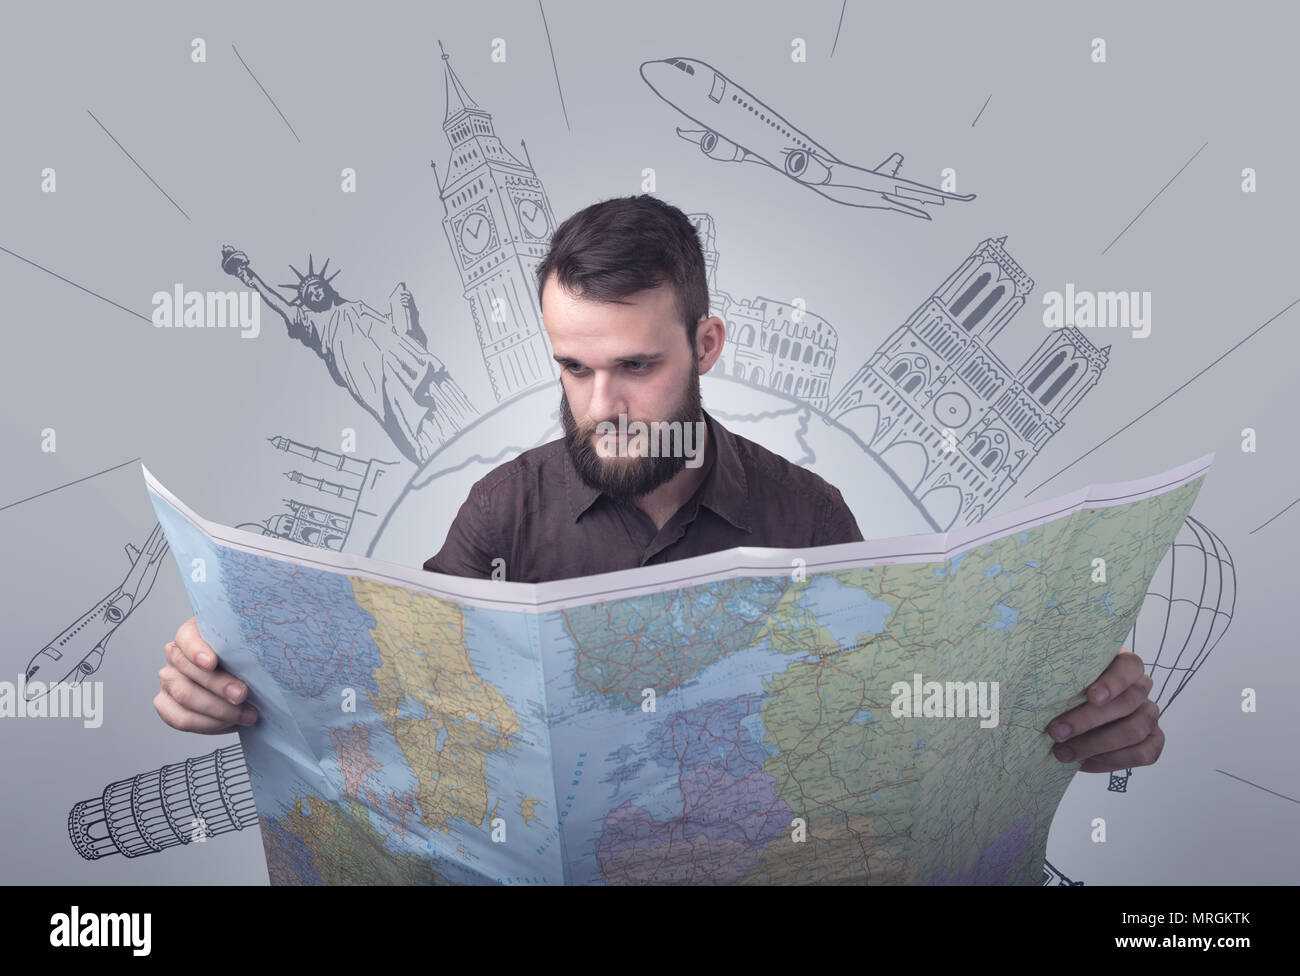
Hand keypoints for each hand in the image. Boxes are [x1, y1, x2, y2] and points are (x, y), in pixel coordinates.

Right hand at [154, 616, 257, 732]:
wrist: (242, 681)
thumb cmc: (244, 660)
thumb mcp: (247, 648)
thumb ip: (247, 648)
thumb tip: (264, 657)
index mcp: (192, 634)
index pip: (187, 637)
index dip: (197, 650)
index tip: (212, 662)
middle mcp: (175, 656)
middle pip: (188, 670)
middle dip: (218, 685)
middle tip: (242, 694)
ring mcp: (169, 680)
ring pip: (184, 696)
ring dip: (219, 709)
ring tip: (247, 714)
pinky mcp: (167, 705)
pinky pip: (181, 719)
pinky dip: (209, 724)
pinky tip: (231, 722)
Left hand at [1045, 648, 1162, 772]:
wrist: (1070, 718)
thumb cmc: (1063, 690)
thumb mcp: (1058, 675)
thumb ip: (1053, 673)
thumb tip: (1022, 676)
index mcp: (1123, 664)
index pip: (1130, 666)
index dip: (1113, 681)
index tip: (1090, 695)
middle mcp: (1141, 687)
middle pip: (1128, 703)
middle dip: (1088, 720)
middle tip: (1055, 732)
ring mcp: (1149, 714)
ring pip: (1134, 730)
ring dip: (1095, 744)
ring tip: (1062, 752)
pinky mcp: (1152, 740)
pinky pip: (1143, 753)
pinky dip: (1111, 760)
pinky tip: (1083, 761)